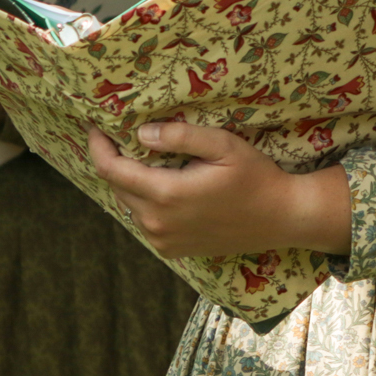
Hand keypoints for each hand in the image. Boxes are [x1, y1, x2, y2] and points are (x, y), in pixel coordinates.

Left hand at [89, 122, 352, 260]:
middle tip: (122, 135)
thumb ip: (182, 137)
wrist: (281, 219)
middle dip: (115, 160)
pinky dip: (146, 200)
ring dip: (132, 180)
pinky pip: (145, 220)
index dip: (98, 146)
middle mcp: (157, 223)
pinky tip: (165, 184)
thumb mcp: (224, 146)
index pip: (112, 170)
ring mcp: (163, 240)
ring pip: (130, 204)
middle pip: (118, 186)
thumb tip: (142, 134)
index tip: (95, 126)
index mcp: (166, 195)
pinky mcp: (172, 249)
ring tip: (145, 157)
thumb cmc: (256, 177)